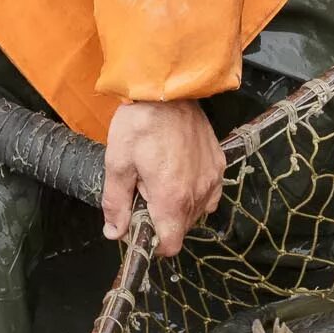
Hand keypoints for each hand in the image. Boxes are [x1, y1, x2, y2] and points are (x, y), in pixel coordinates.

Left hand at [101, 100, 225, 256]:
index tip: (141, 230)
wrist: (168, 87)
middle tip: (144, 194)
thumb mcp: (118, 163)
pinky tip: (181, 177)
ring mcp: (211, 178)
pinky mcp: (218, 164)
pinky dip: (196, 193)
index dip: (154, 244)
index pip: (170, 244)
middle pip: (182, 229)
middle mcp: (197, 193)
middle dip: (162, 221)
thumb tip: (115, 232)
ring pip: (197, 212)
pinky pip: (210, 193)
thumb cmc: (140, 122)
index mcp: (171, 197)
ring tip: (161, 181)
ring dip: (179, 207)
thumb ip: (116, 203)